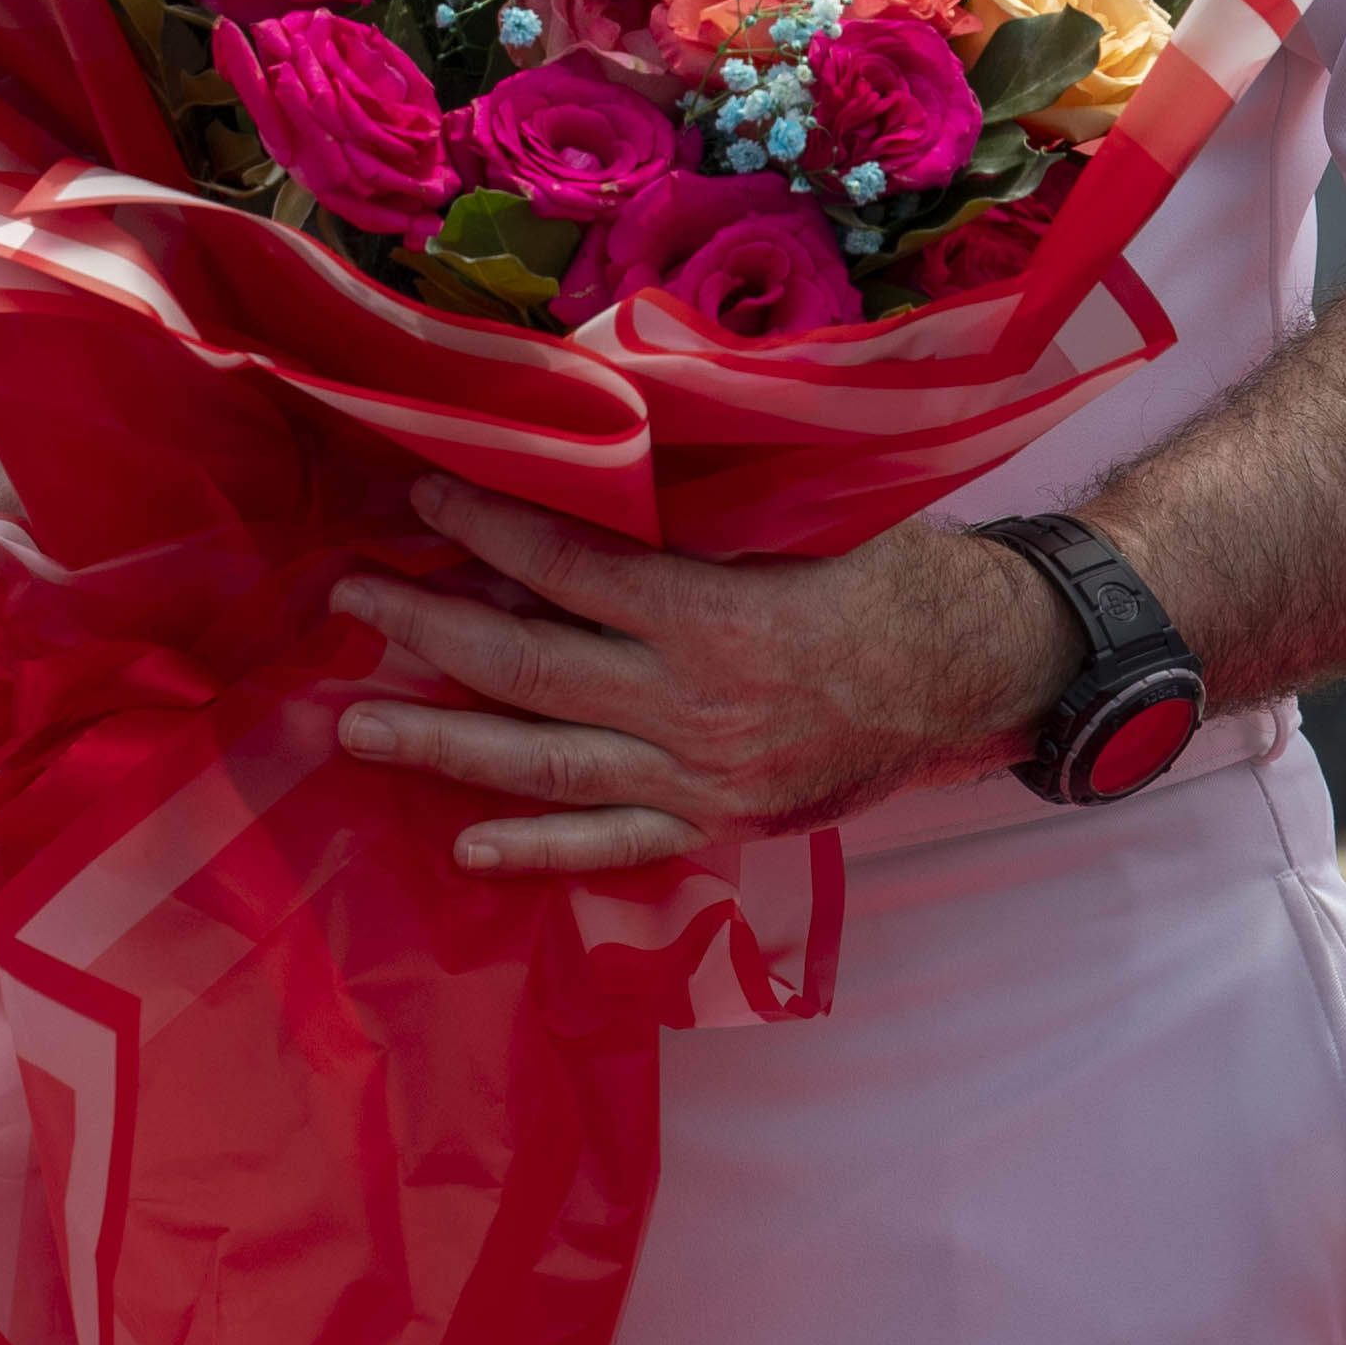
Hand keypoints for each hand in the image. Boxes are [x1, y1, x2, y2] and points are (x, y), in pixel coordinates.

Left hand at [330, 475, 1072, 871]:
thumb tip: (581, 492)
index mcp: (717, 619)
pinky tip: (469, 846)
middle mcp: (698, 709)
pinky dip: (540, 852)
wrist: (997, 668)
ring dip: (446, 743)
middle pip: (531, 668)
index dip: (487, 527)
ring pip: (550, 766)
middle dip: (429, 629)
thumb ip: (692, 525)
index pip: (569, 569)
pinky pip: (617, 847)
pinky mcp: (725, 822)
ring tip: (357, 724)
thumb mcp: (802, 524)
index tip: (420, 493)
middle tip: (348, 600)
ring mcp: (707, 778)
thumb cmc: (904, 576)